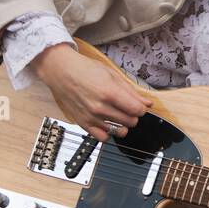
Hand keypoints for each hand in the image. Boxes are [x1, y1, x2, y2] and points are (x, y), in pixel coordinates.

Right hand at [31, 44, 152, 141]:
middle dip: (133, 115)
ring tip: (118, 115)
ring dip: (123, 125)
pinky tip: (107, 123)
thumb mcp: (112, 74)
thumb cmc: (85, 69)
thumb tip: (146, 103)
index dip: (141, 108)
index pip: (137, 110)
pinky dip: (109, 133)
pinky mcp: (84, 124)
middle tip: (127, 108)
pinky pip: (103, 138)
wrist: (61, 71)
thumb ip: (131, 91)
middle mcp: (100, 107)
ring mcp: (92, 117)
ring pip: (120, 131)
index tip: (139, 105)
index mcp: (110, 92)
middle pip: (131, 122)